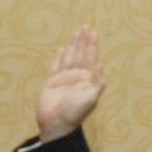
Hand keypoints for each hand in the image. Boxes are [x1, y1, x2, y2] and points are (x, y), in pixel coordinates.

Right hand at [36, 26, 106, 141]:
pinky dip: (59, 58)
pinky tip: (61, 51)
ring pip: (70, 57)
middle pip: (81, 54)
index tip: (93, 32)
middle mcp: (76, 77)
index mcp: (87, 79)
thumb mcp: (90, 99)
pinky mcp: (51, 83)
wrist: (56, 124)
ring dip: (73, 45)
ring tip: (76, 33)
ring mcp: (64, 79)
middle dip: (83, 41)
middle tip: (86, 26)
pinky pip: (56, 66)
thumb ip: (96, 83)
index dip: (92, 44)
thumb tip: (100, 66)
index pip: (91, 57)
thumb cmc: (74, 113)